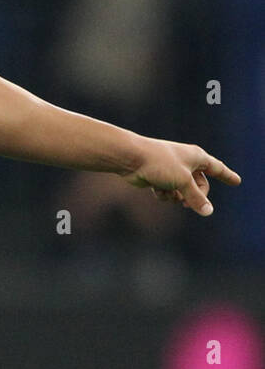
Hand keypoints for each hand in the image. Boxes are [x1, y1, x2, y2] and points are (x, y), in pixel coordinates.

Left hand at [119, 139, 240, 215]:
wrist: (131, 158)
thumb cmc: (160, 163)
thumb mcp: (183, 181)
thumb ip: (197, 198)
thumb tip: (208, 211)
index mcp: (197, 157)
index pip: (217, 168)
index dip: (227, 176)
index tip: (237, 181)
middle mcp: (185, 163)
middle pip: (200, 186)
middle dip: (194, 197)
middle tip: (188, 204)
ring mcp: (171, 171)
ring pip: (182, 192)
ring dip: (176, 196)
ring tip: (168, 191)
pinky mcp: (158, 178)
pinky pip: (168, 193)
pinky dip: (163, 194)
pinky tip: (155, 189)